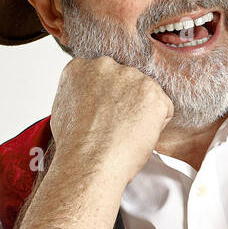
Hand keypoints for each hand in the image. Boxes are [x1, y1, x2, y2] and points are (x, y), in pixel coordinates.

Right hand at [49, 57, 173, 182]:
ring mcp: (131, 77)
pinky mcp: (153, 93)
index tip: (103, 114)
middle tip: (115, 126)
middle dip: (126, 101)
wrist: (88, 163)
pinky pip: (164, 109)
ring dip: (142, 112)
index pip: (103, 77)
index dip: (106, 99)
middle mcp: (105, 65)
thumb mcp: (63, 110)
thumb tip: (89, 101)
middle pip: (126, 82)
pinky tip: (137, 136)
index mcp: (80, 68)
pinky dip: (157, 125)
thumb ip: (80, 96)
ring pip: (147, 94)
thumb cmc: (75, 146)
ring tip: (124, 133)